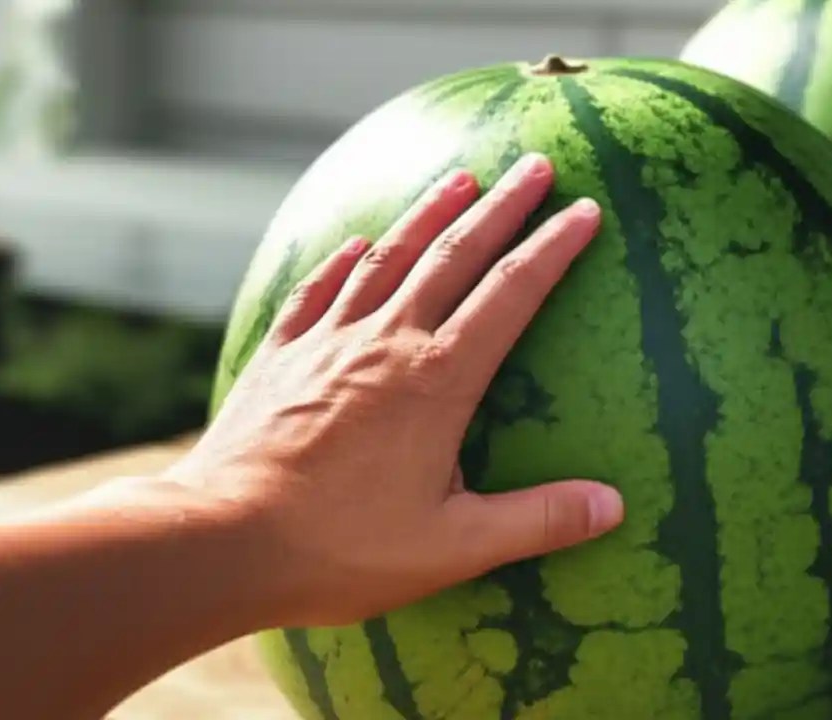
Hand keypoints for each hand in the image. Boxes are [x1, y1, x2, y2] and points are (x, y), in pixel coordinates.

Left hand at [165, 152, 623, 627]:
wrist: (218, 541)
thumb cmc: (339, 550)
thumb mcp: (453, 547)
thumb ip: (536, 520)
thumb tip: (612, 507)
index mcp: (436, 381)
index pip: (510, 294)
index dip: (552, 248)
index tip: (583, 209)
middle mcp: (385, 343)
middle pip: (453, 256)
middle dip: (500, 207)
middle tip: (534, 166)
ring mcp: (326, 342)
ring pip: (387, 259)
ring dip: (428, 214)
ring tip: (460, 178)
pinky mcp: (280, 357)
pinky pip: (318, 291)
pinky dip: (344, 261)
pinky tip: (357, 244)